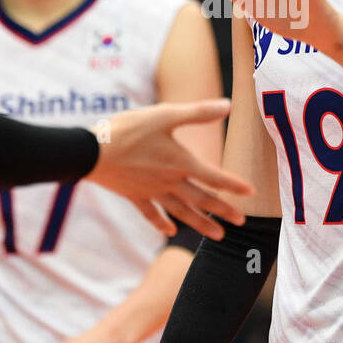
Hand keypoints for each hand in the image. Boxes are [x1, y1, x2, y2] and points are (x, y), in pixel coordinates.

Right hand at [85, 99, 253, 240]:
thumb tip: (227, 105)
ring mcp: (151, 191)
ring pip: (181, 211)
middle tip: (242, 223)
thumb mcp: (165, 115)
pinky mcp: (134, 195)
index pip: (214, 176)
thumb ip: (197, 113)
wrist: (91, 152)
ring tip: (218, 236)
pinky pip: (151, 214)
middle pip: (202, 199)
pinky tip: (170, 231)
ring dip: (200, 224)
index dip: (234, 184)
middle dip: (223, 211)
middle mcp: (169, 181)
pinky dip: (161, 223)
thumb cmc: (128, 130)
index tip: (251, 193)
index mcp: (180, 162)